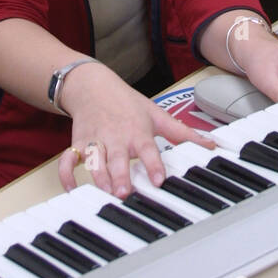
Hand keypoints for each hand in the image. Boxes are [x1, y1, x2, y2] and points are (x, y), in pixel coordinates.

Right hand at [58, 63, 214, 197]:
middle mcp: (116, 137)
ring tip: (105, 192)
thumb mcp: (156, 114)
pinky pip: (68, 160)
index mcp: (137, 131)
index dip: (153, 164)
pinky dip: (66, 174)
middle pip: (117, 158)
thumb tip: (211, 143)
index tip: (159, 179)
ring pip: (94, 161)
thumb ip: (182, 133)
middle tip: (124, 192)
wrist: (92, 85)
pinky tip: (71, 187)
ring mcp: (95, 141)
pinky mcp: (78, 144)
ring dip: (98, 177)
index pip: (147, 149)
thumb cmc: (126, 103)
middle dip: (119, 175)